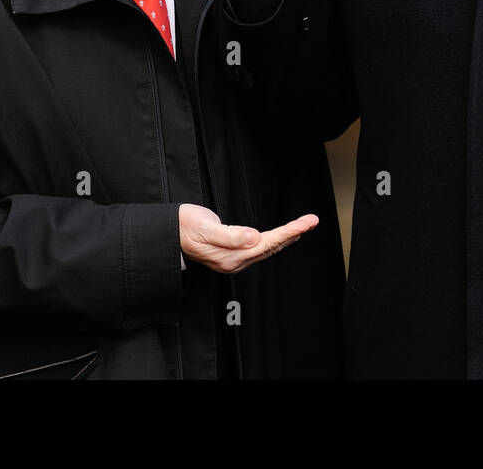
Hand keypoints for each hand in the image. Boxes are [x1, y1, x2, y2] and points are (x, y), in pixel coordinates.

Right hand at [178, 203, 317, 273]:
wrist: (169, 232)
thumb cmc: (184, 227)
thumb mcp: (205, 228)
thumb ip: (230, 235)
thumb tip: (252, 237)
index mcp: (230, 256)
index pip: (267, 243)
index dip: (288, 232)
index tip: (305, 223)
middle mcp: (235, 261)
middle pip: (271, 246)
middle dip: (294, 233)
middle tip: (313, 220)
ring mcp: (234, 259)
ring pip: (268, 248)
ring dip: (288, 237)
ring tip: (305, 226)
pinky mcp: (233, 253)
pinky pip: (260, 248)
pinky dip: (275, 240)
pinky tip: (283, 236)